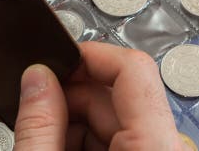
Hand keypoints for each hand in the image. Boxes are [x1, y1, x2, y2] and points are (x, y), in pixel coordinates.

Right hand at [14, 42, 183, 150]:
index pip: (133, 69)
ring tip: (42, 142)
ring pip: (112, 121)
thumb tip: (36, 80)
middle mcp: (165, 149)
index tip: (57, 58)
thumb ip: (39, 126)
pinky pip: (116, 142)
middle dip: (68, 98)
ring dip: (71, 125)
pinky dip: (80, 144)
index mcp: (155, 147)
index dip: (90, 56)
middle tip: (33, 109)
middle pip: (116, 96)